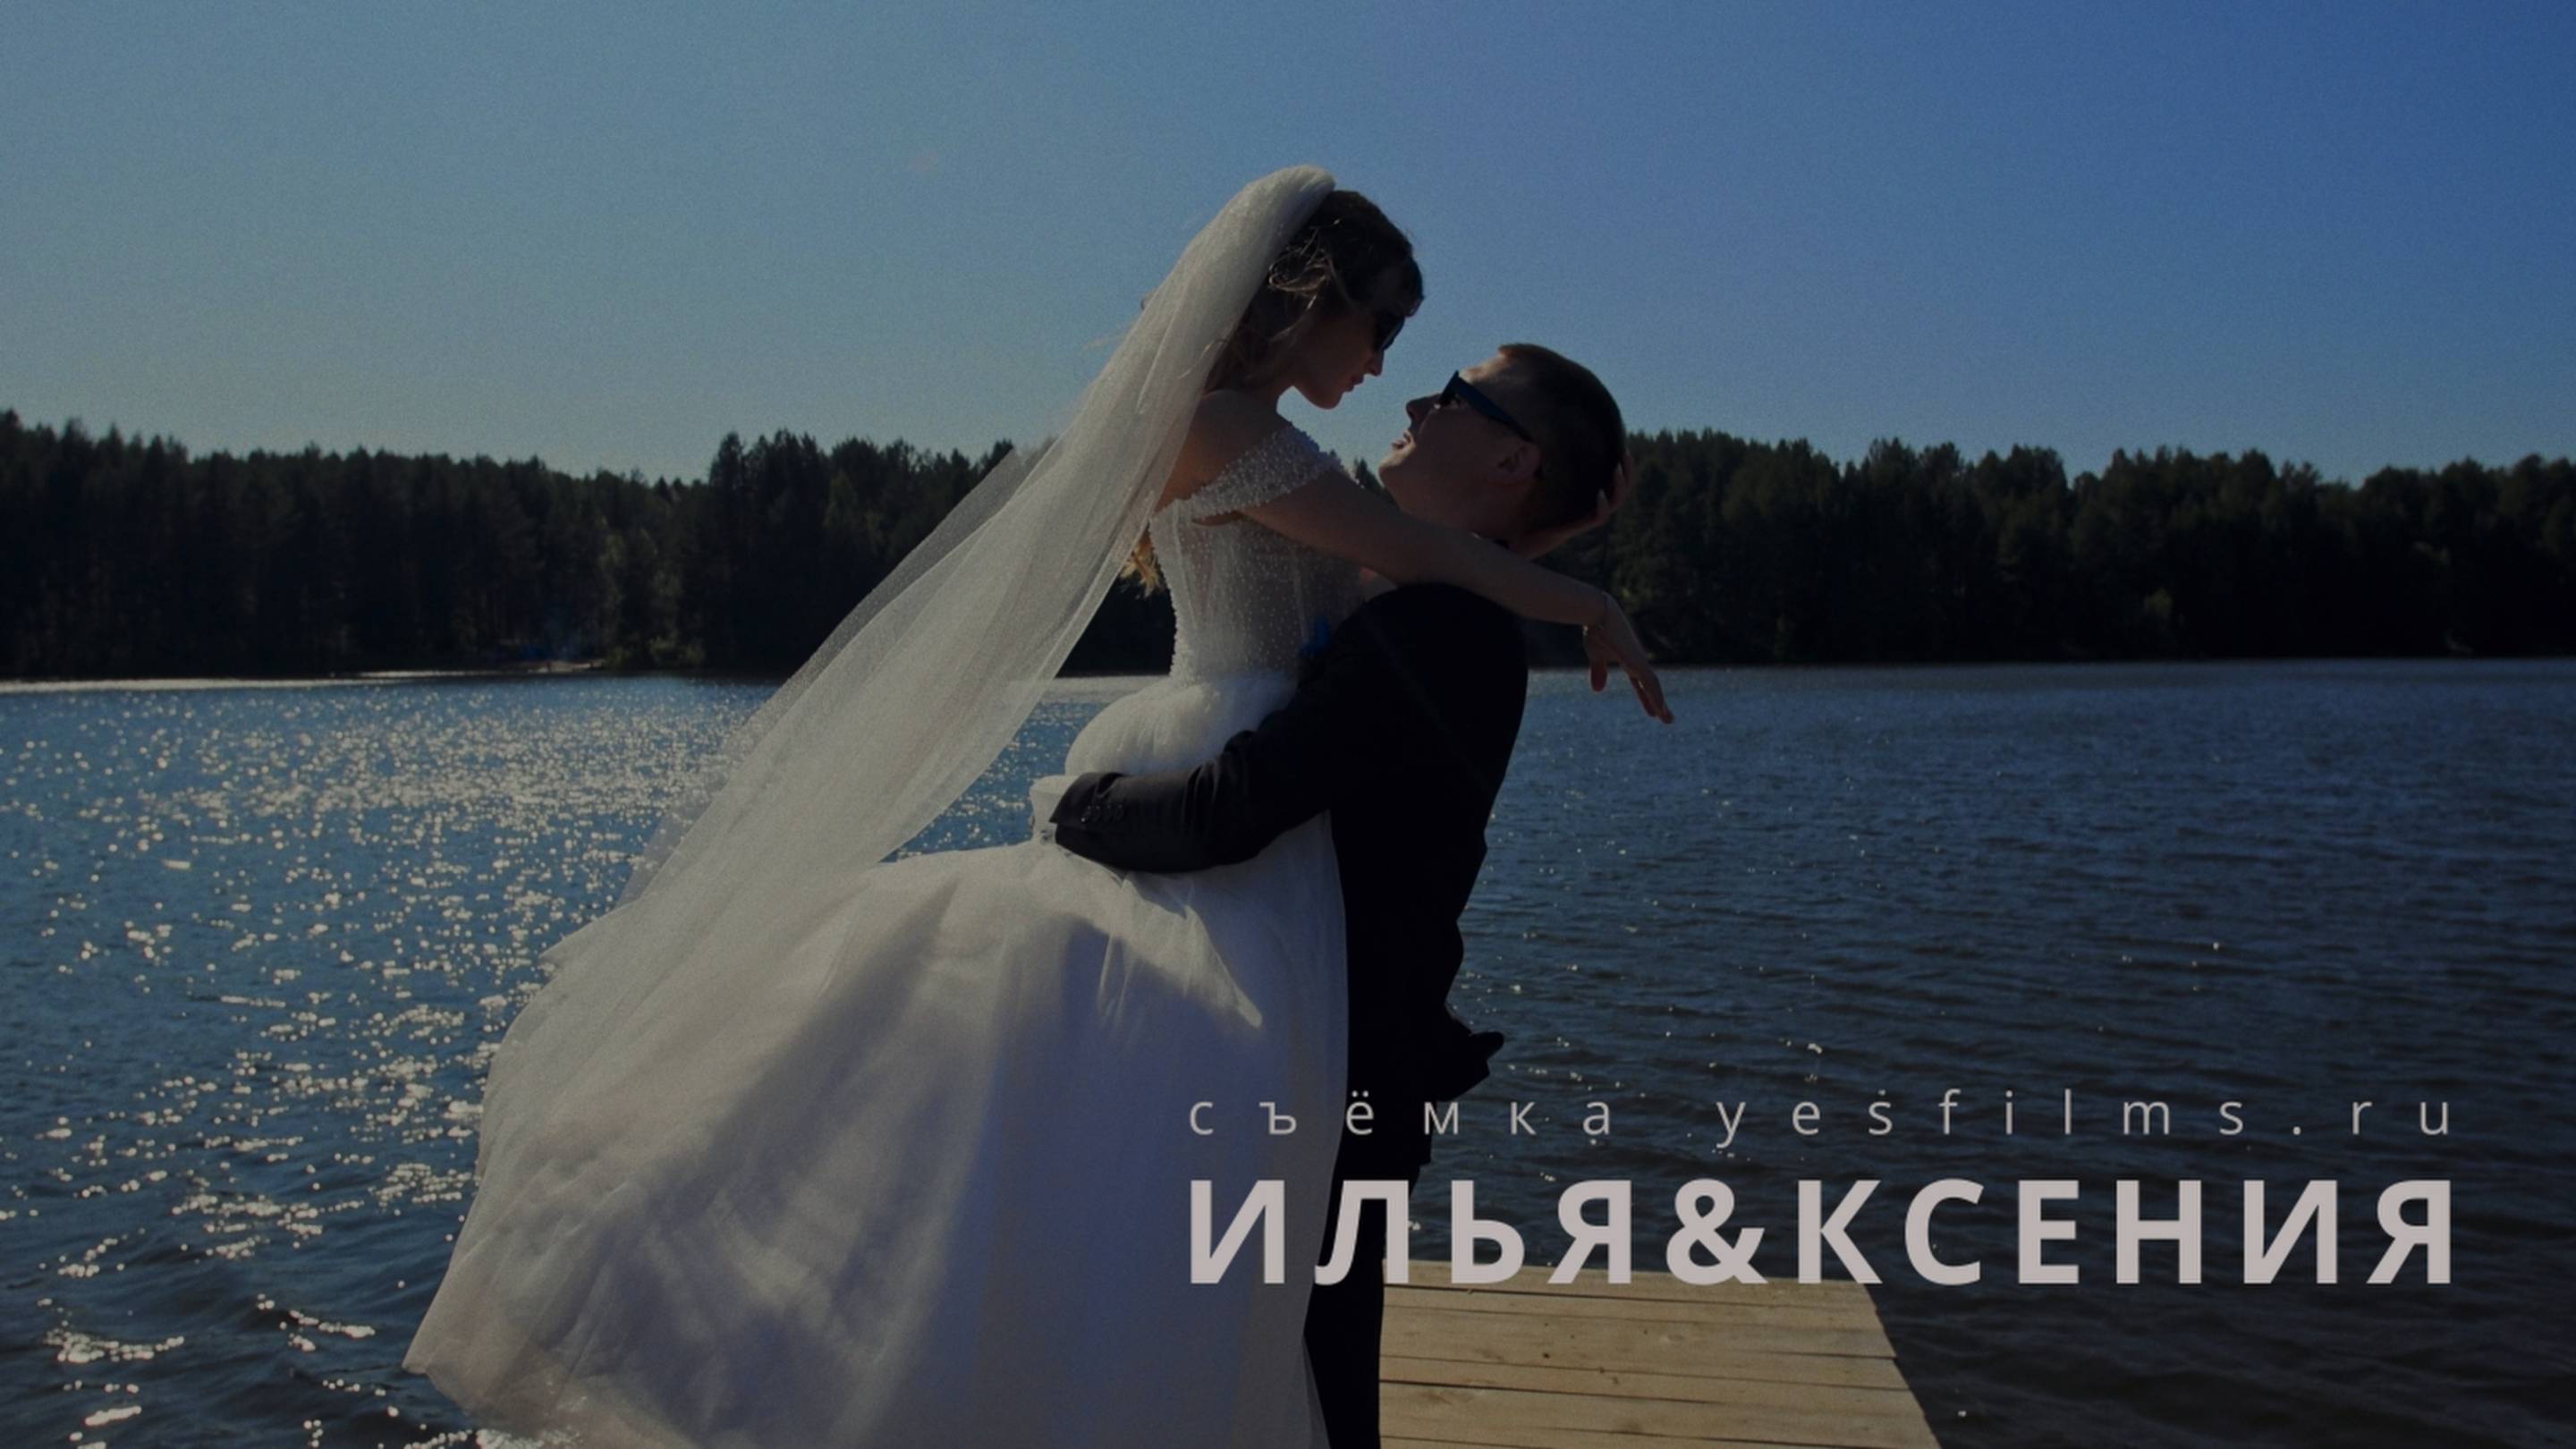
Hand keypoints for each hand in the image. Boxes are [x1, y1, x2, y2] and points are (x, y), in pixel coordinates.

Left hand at [1507, 450, 1636, 560]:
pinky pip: (1600, 518)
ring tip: (1616, 470)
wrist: (1530, 533)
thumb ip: (1550, 466)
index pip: (1618, 480)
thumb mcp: (1548, 483)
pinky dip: (1603, 506)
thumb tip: (1542, 445)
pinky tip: (1600, 494)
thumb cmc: (1539, 508)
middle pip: (1623, 489)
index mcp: (1594, 495)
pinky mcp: (1582, 526)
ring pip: (1616, 502)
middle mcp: (1597, 505)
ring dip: (1619, 486)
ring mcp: (1591, 516)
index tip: (1624, 447)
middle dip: (1629, 472)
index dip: (1625, 466)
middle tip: (1626, 453)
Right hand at [1584, 590, 1672, 723]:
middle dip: (1658, 703)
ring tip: (1667, 719)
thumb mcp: (1596, 655)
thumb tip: (1598, 691)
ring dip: (1660, 703)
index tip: (1654, 711)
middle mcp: (1638, 662)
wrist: (1598, 612)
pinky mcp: (1637, 660)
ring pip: (1654, 686)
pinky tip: (1661, 708)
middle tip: (1668, 719)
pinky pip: (1650, 683)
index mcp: (1629, 661)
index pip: (1641, 684)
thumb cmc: (1596, 630)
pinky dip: (1655, 697)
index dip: (1646, 698)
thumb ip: (1598, 672)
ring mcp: (1639, 661)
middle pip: (1651, 686)